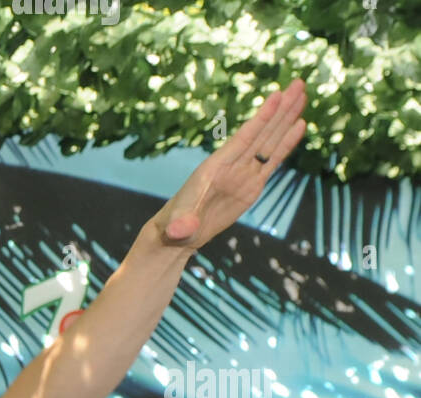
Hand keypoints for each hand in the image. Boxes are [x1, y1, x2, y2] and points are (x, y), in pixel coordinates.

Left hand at [151, 78, 307, 250]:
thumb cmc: (174, 228)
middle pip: (261, 133)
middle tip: (298, 83)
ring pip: (269, 142)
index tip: (277, 96)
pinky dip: (286, 144)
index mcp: (215, 169)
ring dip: (286, 120)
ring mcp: (243, 174)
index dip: (261, 119)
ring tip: (302, 96)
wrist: (179, 234)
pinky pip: (272, 161)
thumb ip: (181, 226)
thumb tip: (180, 231)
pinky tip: (299, 125)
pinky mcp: (251, 186)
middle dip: (280, 110)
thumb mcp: (177, 229)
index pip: (243, 139)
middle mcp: (231, 166)